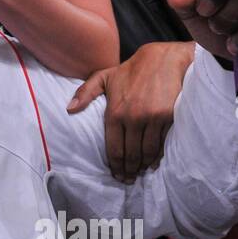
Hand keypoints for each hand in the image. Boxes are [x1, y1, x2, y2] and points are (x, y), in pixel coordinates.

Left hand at [67, 42, 195, 181]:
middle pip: (130, 154)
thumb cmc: (131, 70)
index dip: (115, 166)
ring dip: (143, 166)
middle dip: (129, 170)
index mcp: (114, 112)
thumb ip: (85, 92)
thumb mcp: (104, 76)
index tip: (116, 175)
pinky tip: (154, 161)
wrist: (163, 59)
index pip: (113, 148)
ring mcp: (151, 118)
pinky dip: (158, 155)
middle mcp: (132, 117)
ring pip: (147, 152)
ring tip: (141, 172)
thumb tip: (69, 109)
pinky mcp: (168, 117)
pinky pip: (162, 143)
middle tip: (128, 179)